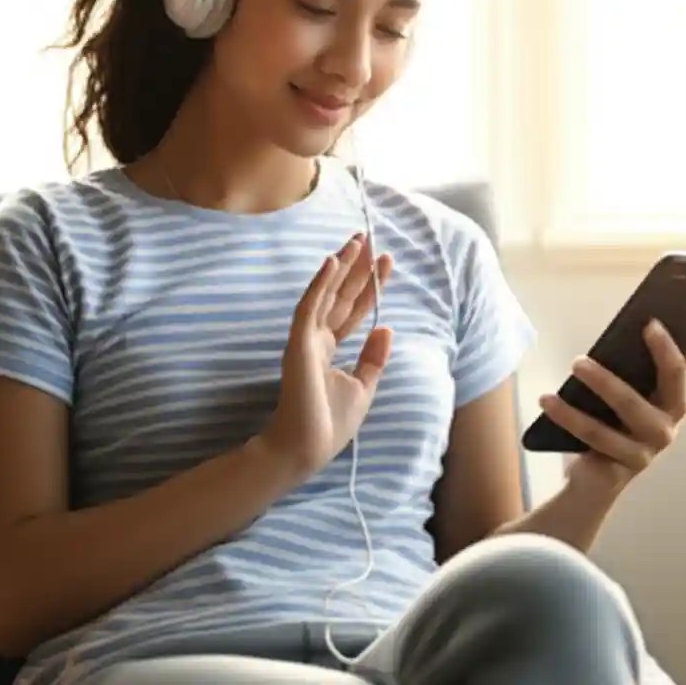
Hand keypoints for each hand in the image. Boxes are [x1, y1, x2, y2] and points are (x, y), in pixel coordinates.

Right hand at [260, 233, 394, 473]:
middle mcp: (316, 339)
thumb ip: (373, 358)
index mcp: (329, 348)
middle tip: (369, 238)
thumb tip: (386, 328)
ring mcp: (305, 340)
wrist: (306, 448)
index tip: (385, 263)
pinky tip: (332, 262)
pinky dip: (320, 284)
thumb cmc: (329, 423)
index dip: (369, 286)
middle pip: (340, 295)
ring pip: (324, 294)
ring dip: (340, 266)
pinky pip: (310, 307)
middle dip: (355, 267)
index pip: (352, 310)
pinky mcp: (298, 345)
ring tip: (356, 242)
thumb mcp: (362, 387)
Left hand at [539, 320, 685, 493]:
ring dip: (572, 412)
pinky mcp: (615, 474)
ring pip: (603, 431)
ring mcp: (639, 456)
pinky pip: (587, 446)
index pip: (676, 374)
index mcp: (674, 407)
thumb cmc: (622, 425)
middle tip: (578, 362)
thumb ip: (663, 366)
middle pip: (634, 405)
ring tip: (549, 395)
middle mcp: (663, 432)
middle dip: (604, 382)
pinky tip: (548, 405)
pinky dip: (565, 423)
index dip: (666, 349)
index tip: (650, 323)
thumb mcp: (641, 393)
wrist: (600, 477)